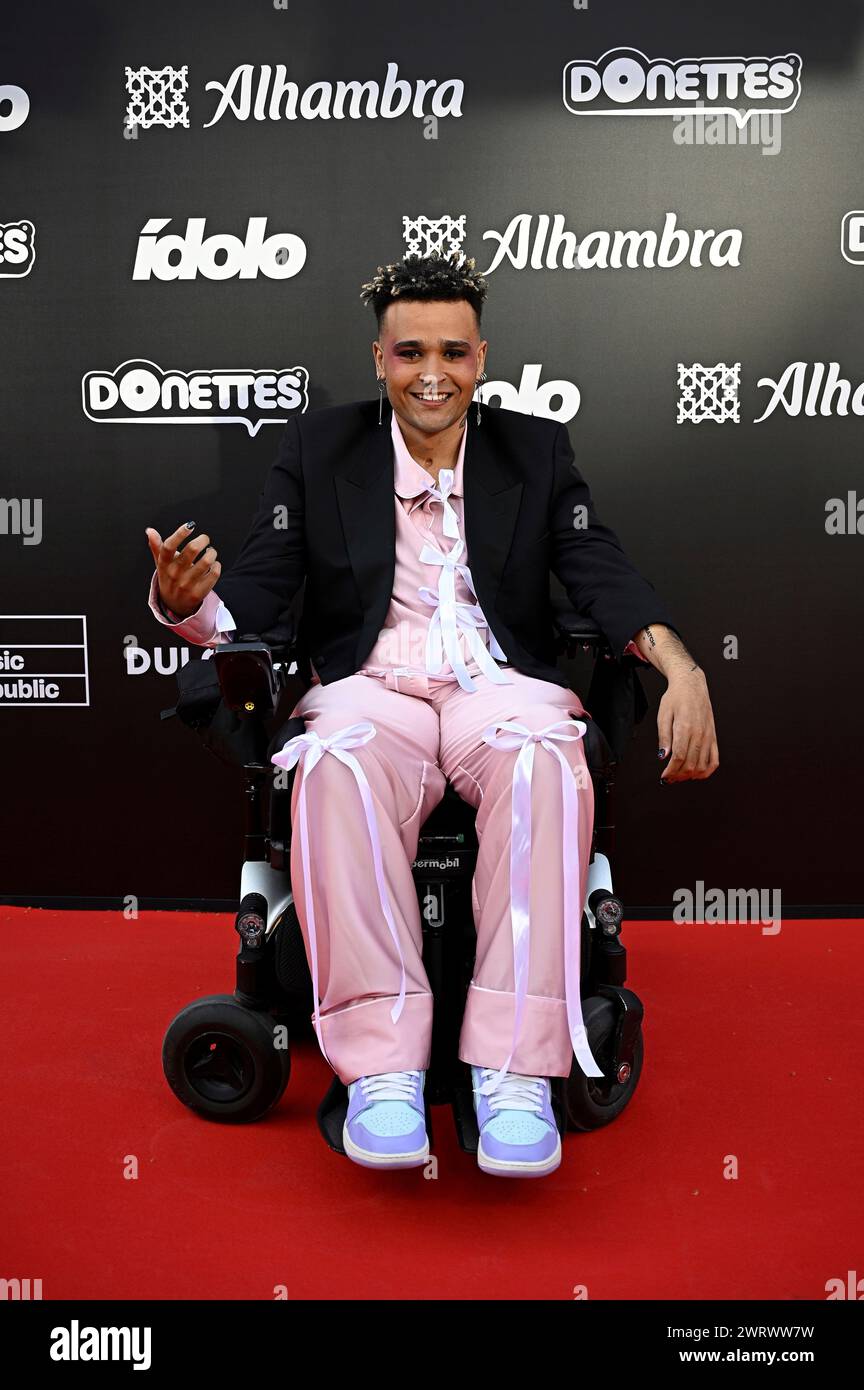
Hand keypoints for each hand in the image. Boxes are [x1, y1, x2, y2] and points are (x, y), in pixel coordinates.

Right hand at [145, 522, 220, 619]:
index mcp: (164, 564)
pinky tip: (214, 565)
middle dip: (203, 540)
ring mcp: (186, 584)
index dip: (180, 533)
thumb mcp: (160, 563)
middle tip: (205, 539)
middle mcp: (174, 573)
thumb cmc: (169, 578)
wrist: (173, 605)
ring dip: (212, 552)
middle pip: (192, 550)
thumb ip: (156, 546)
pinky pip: (214, 573)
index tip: (190, 525)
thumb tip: (149, 530)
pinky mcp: (198, 592)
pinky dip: (217, 565)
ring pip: (207, 560)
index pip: (169, 546)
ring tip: (211, 552)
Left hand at [656, 668, 718, 783]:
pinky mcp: (713, 737)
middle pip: (691, 764)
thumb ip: (664, 737)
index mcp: (685, 727)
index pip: (679, 757)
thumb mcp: (663, 715)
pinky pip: (714, 760)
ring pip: (702, 765)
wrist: (692, 685)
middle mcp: (699, 733)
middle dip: (678, 776)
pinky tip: (696, 774)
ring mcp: (709, 736)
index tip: (663, 776)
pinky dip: (707, 771)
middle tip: (668, 778)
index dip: (671, 771)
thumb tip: (662, 756)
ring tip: (679, 776)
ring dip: (690, 775)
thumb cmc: (676, 698)